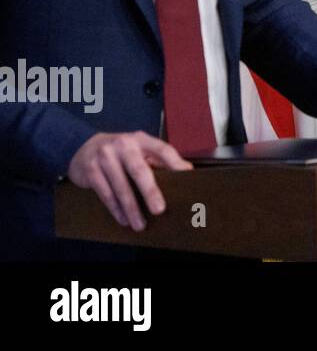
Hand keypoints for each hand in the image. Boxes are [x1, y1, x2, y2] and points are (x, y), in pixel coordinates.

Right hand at [66, 132, 191, 231]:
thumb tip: (184, 172)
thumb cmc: (120, 152)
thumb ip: (156, 160)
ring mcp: (105, 157)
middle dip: (150, 192)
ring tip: (140, 225)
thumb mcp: (138, 149)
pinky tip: (123, 220)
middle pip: (139, 170)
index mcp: (141, 139)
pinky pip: (105, 194)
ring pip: (121, 187)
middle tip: (159, 210)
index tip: (186, 176)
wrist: (83, 147)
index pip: (162, 149)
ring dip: (131, 209)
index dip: (175, 162)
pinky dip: (115, 209)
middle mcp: (123, 145)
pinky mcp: (90, 171)